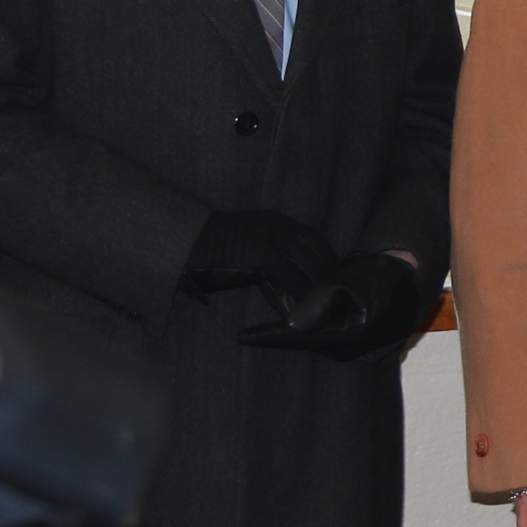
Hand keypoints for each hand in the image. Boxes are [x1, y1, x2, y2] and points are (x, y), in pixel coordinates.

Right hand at [181, 209, 340, 306]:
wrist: (188, 241)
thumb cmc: (217, 249)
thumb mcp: (251, 243)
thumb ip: (273, 254)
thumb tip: (293, 277)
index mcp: (277, 220)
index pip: (314, 237)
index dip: (328, 256)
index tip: (337, 273)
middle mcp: (279, 225)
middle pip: (316, 250)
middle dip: (329, 272)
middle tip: (337, 293)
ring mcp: (271, 237)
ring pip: (307, 264)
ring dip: (319, 285)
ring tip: (325, 303)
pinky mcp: (261, 253)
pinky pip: (290, 277)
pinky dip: (300, 292)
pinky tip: (305, 306)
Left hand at [237, 250, 437, 359]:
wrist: (413, 276)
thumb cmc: (382, 273)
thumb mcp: (350, 280)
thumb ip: (320, 299)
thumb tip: (292, 323)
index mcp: (348, 336)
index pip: (299, 338)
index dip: (268, 336)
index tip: (242, 337)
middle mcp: (352, 349)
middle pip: (305, 344)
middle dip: (277, 338)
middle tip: (248, 333)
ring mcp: (357, 349)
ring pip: (315, 343)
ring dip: (292, 336)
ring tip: (264, 330)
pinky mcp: (359, 343)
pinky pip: (326, 339)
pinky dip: (308, 333)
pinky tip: (294, 326)